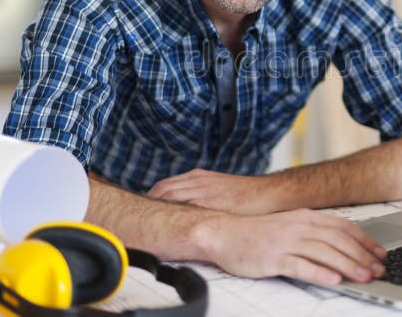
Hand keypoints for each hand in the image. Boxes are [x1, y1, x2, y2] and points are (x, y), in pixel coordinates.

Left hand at [147, 168, 275, 213]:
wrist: (267, 194)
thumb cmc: (246, 196)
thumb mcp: (220, 190)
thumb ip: (202, 196)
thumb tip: (187, 212)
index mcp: (198, 177)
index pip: (164, 186)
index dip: (150, 198)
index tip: (140, 211)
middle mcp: (197, 180)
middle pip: (161, 189)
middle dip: (146, 202)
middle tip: (134, 219)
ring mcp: (202, 189)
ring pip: (167, 195)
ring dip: (153, 207)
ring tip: (141, 223)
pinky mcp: (208, 200)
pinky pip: (181, 204)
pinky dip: (169, 212)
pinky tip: (162, 224)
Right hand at [208, 208, 386, 284]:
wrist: (224, 233)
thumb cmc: (257, 234)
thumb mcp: (290, 226)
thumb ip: (313, 233)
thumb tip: (340, 246)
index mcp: (305, 217)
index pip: (343, 227)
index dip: (364, 240)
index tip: (379, 253)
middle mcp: (299, 226)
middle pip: (338, 240)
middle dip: (362, 256)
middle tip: (378, 269)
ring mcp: (287, 241)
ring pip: (325, 252)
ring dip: (348, 265)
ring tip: (364, 276)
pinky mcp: (274, 258)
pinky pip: (301, 265)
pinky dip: (320, 272)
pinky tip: (334, 279)